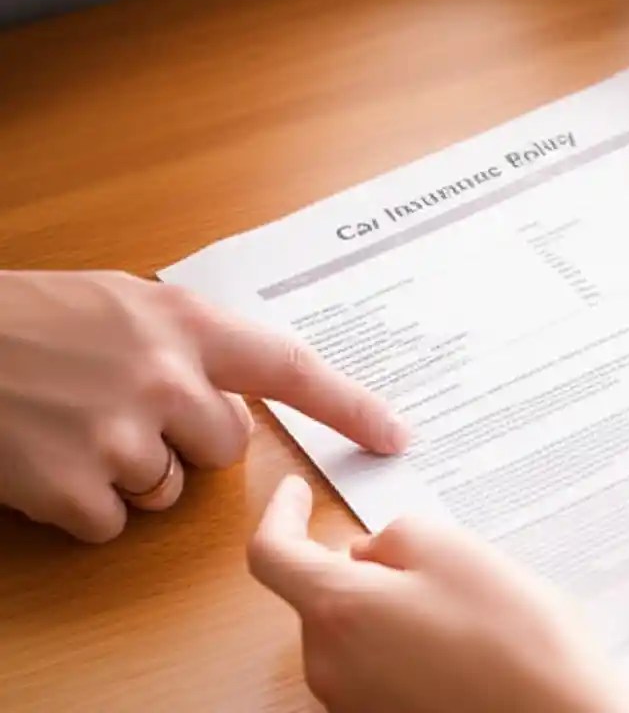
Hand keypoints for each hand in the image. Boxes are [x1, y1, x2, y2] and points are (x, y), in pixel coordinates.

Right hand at [0, 271, 407, 542]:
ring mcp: (121, 433)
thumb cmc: (30, 317)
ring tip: (72, 423)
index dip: (349, 406)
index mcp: (185, 325)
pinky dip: (83, 504)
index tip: (396, 435)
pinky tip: (46, 458)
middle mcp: (165, 377)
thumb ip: (190, 340)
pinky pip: (115, 521)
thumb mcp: (124, 304)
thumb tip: (242, 384)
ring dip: (129, 472)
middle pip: (223, 449)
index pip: (291, 367)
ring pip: (168, 491)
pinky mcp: (74, 486)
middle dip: (184, 443)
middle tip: (120, 407)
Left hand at [247, 476, 628, 712]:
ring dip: (394, 607)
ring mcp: (354, 702)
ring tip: (466, 607)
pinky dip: (410, 644)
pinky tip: (466, 643)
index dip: (281, 513)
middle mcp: (330, 665)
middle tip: (431, 556)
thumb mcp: (453, 550)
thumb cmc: (516, 644)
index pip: (272, 553)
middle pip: (323, 594)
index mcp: (338, 611)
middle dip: (365, 567)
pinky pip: (381, 667)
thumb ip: (394, 535)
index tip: (295, 493)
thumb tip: (372, 551)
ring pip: (356, 630)